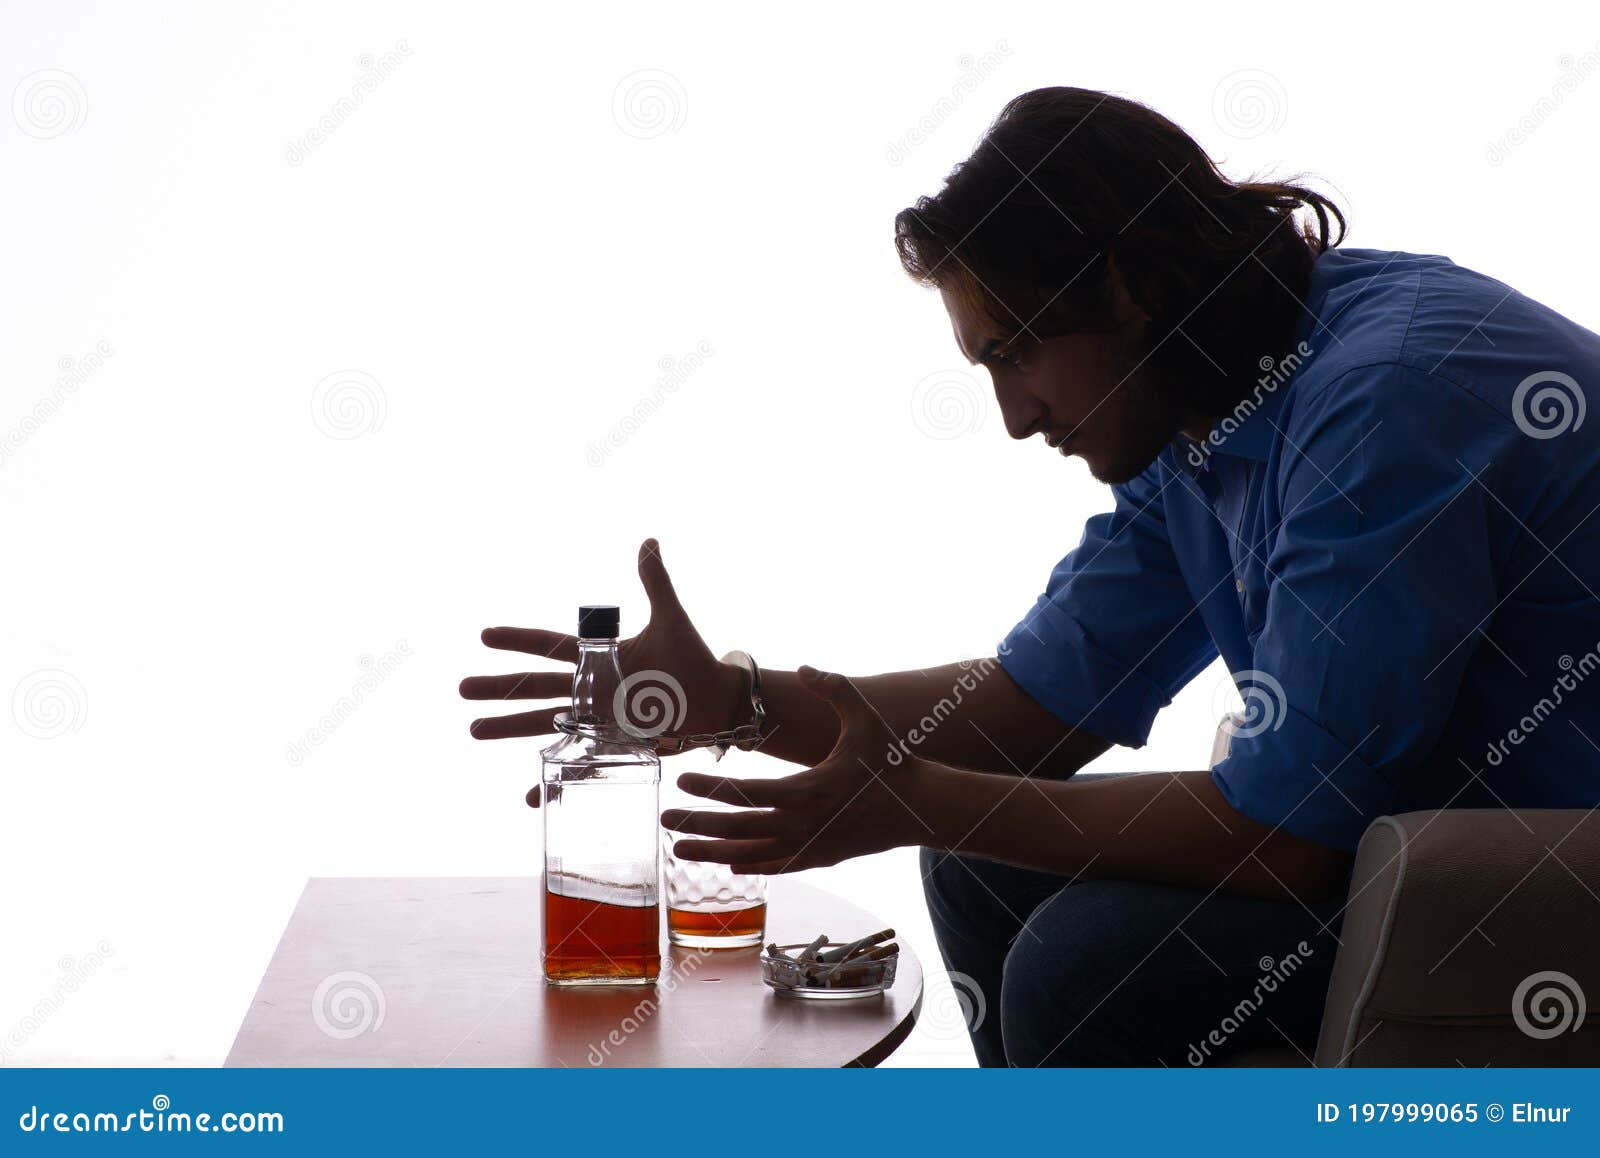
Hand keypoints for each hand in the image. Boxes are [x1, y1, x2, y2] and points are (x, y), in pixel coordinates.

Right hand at [460, 538, 745, 806]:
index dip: (518, 640)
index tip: (484, 635)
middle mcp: (592, 690)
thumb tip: (648, 541)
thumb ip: (656, 582)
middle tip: (462, 689)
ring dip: (510, 728)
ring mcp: (599, 719)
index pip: (550, 646)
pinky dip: (555, 779)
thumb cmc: (695, 659)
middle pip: (536, 688)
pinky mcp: (614, 744)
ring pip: (545, 724)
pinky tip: (532, 795)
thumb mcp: (671, 619)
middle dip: (499, 688)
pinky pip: (579, 764)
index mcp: (601, 658)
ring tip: (475, 730)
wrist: (720, 701)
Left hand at [660, 666, 934, 872]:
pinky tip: (728, 865)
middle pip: (740, 829)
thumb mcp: (865, 719)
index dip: (712, 787)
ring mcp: (812, 846)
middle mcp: (805, 824)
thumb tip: (805, 667)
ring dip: (713, 853)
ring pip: (752, 854)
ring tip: (679, 852)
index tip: (681, 780)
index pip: (747, 792)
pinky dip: (751, 865)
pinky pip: (777, 865)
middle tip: (664, 820)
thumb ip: (835, 689)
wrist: (921, 809)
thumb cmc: (891, 762)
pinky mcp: (821, 858)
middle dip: (698, 825)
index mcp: (809, 790)